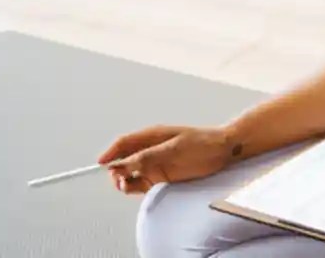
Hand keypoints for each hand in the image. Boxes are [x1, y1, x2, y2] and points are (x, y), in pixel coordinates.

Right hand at [97, 124, 238, 194]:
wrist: (224, 151)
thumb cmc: (201, 144)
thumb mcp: (175, 149)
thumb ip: (150, 157)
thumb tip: (126, 163)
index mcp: (152, 136)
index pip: (125, 143)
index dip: (111, 152)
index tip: (101, 163)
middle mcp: (151, 150)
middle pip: (124, 160)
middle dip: (117, 169)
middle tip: (119, 179)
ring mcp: (156, 163)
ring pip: (131, 173)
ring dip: (124, 180)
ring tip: (126, 185)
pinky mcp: (162, 176)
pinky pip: (141, 183)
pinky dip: (134, 186)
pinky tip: (134, 188)